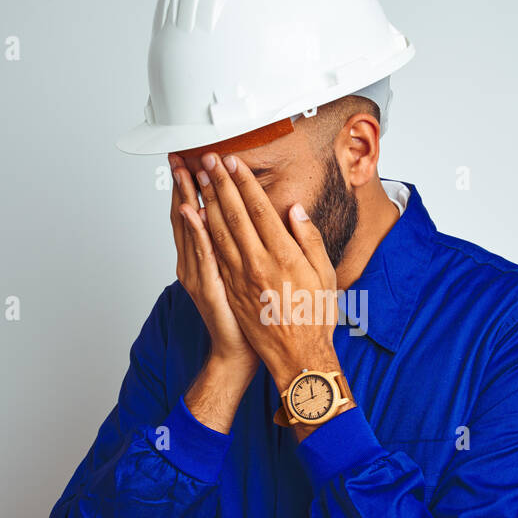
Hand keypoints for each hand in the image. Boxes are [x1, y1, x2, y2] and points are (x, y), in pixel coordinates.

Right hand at [169, 154, 259, 378]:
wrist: (239, 353)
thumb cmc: (247, 318)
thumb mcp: (241, 277)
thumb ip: (239, 246)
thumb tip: (242, 217)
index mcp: (210, 257)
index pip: (200, 214)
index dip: (195, 186)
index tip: (193, 160)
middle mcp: (198, 263)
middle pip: (189, 215)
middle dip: (185, 183)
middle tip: (180, 155)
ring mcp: (200, 274)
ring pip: (192, 229)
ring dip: (188, 197)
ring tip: (185, 170)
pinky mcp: (209, 287)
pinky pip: (203, 254)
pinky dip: (196, 231)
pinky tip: (193, 211)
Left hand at [193, 151, 341, 393]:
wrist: (296, 357)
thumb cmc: (314, 317)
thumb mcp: (325, 276)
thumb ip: (310, 240)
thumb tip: (295, 211)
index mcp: (283, 256)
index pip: (258, 209)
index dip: (243, 182)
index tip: (233, 162)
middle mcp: (257, 264)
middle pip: (233, 214)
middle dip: (219, 183)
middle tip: (208, 159)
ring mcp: (239, 278)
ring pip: (216, 232)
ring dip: (204, 201)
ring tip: (196, 178)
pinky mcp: (229, 290)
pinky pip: (212, 255)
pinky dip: (200, 232)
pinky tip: (193, 215)